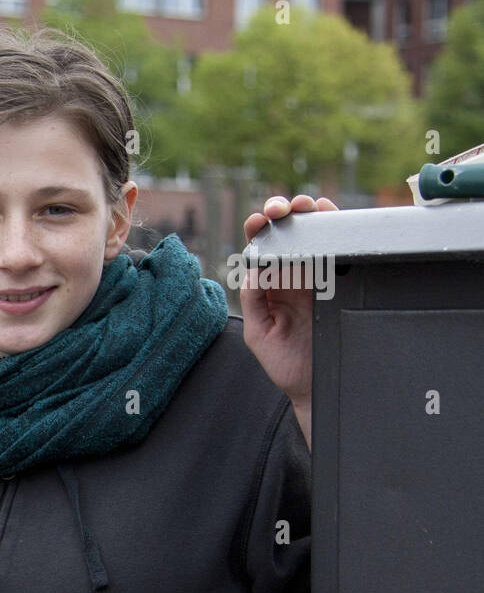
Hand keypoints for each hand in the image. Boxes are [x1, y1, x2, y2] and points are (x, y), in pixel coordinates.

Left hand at [240, 194, 337, 406]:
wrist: (317, 385)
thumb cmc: (285, 363)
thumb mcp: (259, 333)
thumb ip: (254, 300)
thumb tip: (252, 269)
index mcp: (267, 284)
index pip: (260, 248)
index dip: (259, 229)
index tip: (258, 221)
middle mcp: (291, 275)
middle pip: (287, 234)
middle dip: (283, 213)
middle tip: (282, 209)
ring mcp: (317, 276)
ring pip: (314, 236)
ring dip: (310, 216)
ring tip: (306, 207)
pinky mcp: (341, 281)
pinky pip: (339, 250)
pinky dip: (336, 230)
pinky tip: (329, 217)